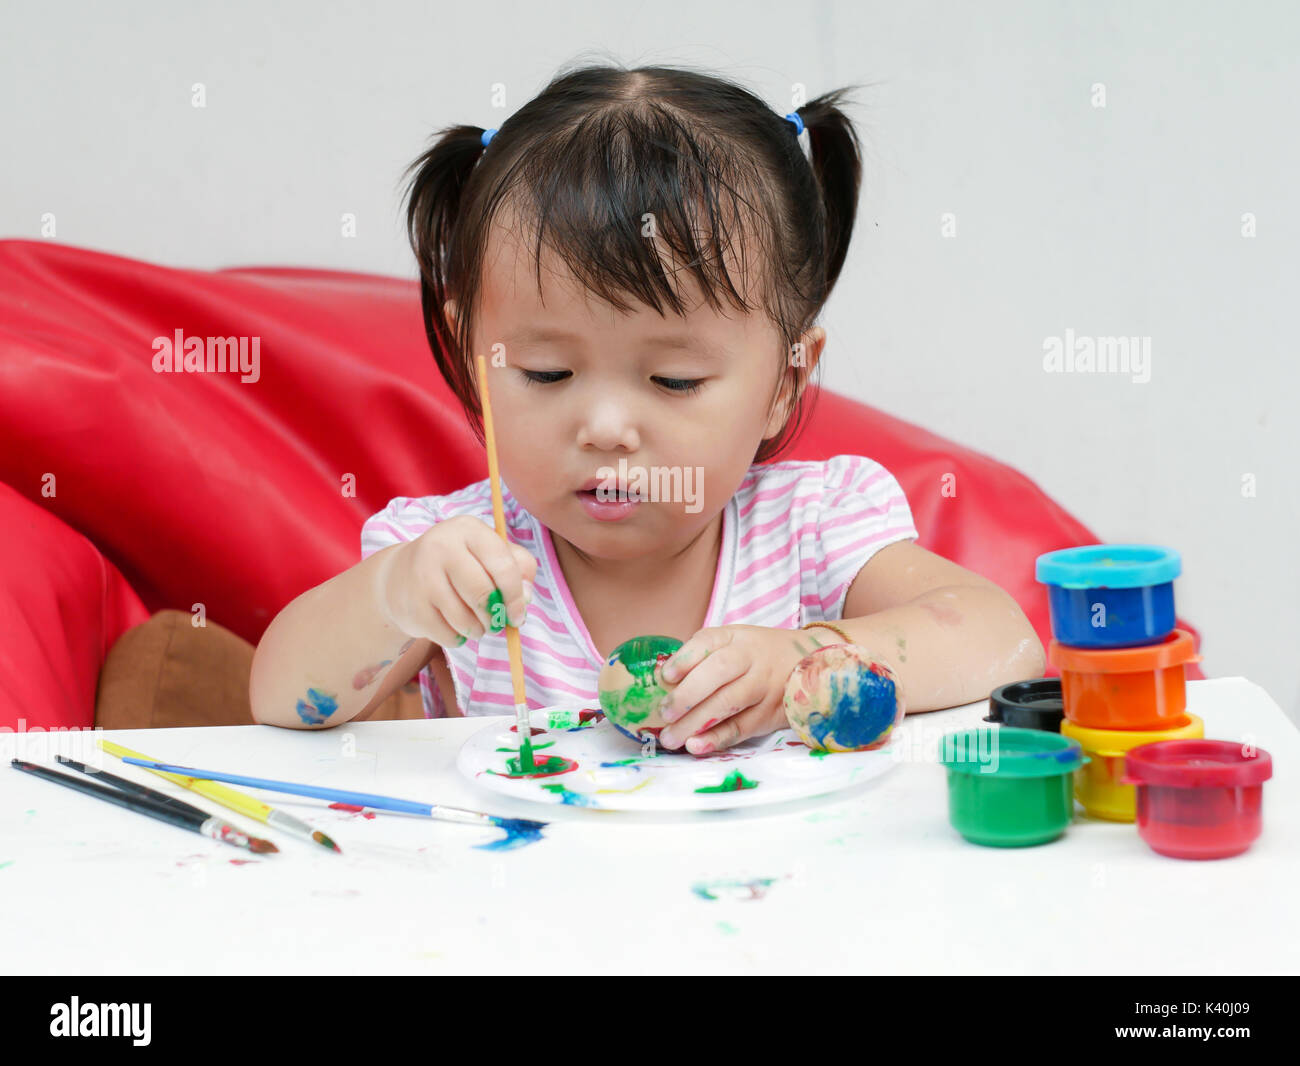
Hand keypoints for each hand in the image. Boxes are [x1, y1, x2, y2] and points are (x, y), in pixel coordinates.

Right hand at [376, 516, 538, 646]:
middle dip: (496, 616)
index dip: (516, 596)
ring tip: (476, 625)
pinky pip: (448, 634)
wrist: (400, 576)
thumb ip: (519, 567)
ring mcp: (423, 575)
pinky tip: (453, 625)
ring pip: (466, 619)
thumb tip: (526, 597)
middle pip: (483, 593)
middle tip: (497, 623)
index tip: (518, 615)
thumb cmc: (459, 564)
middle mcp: (442, 546)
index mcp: (468, 529)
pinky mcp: (412, 605)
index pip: (503, 565)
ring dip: (479, 630)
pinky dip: (458, 638)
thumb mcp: (489, 553)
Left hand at [656, 625, 816, 753]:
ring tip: (670, 738)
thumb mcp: (735, 641)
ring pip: (728, 704)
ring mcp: (764, 687)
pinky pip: (741, 729)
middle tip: (663, 713)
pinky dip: (717, 739)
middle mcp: (752, 659)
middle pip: (718, 673)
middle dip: (687, 695)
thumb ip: (702, 655)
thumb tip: (663, 680)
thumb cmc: (759, 653)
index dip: (686, 659)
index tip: (666, 676)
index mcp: (737, 637)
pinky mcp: (770, 714)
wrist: (812, 662)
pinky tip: (696, 746)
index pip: (709, 642)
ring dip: (696, 723)